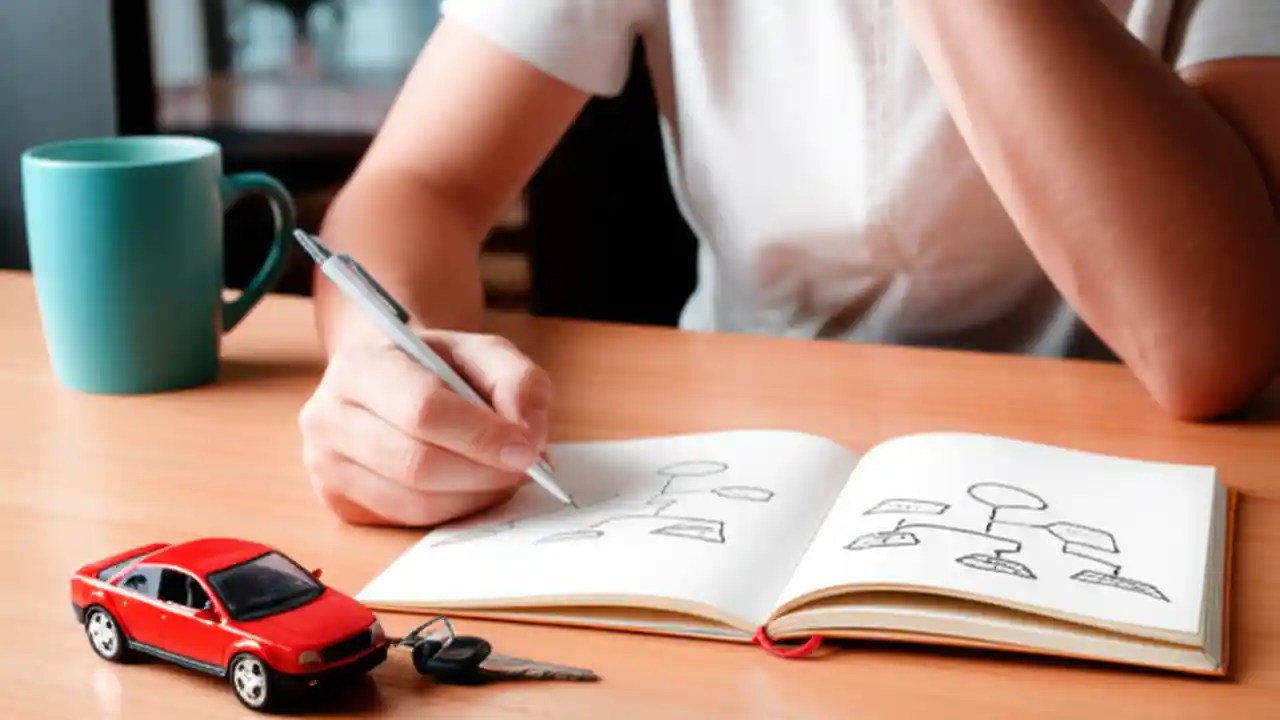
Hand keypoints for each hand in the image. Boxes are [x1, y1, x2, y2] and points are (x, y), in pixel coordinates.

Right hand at [299, 330, 550, 525]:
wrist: (391, 377)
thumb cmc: (438, 366)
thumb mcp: (485, 353)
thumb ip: (517, 383)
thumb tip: (529, 438)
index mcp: (362, 365)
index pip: (423, 411)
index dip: (481, 436)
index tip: (526, 449)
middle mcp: (329, 416)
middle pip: (417, 464)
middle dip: (483, 473)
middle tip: (524, 469)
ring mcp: (326, 464)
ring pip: (414, 502)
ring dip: (474, 497)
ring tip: (503, 477)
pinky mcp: (338, 501)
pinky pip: (407, 520)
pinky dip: (453, 510)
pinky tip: (471, 488)